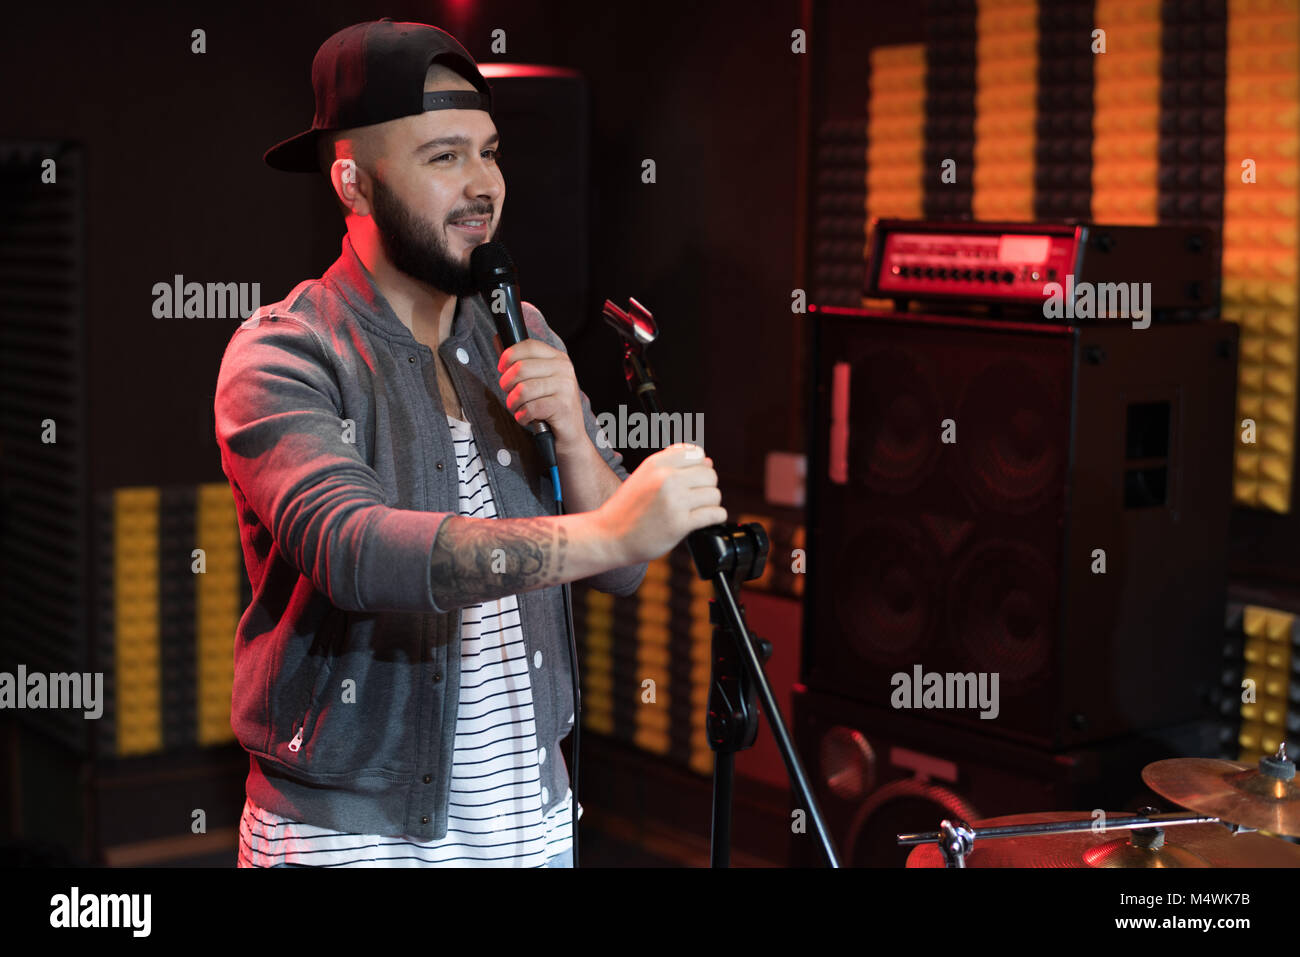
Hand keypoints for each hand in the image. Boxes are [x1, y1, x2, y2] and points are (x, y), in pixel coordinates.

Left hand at [496, 339, 586, 454]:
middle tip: (511, 395)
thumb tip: (498, 340)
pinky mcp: (563, 406)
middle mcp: (564, 369)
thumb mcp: (536, 380)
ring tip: (518, 408)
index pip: (529, 345)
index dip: (509, 356)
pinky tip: (527, 418)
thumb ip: (518, 361)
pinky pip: (530, 407)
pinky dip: (523, 416)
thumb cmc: (550, 408)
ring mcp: (566, 387)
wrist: (569, 436)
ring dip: (514, 403)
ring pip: (523, 389)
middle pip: (521, 368)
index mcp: (558, 358)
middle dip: (507, 384)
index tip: (501, 368)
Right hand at [593, 444, 725, 563]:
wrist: (609, 537)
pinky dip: (715, 517)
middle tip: (695, 499)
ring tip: (697, 510)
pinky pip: (715, 514)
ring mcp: (674, 501)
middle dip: (706, 487)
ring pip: (714, 494)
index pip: (697, 454)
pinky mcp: (680, 524)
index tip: (693, 481)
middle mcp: (666, 478)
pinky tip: (704, 520)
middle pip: (710, 474)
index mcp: (656, 463)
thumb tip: (708, 461)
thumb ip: (671, 464)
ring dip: (710, 504)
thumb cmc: (628, 508)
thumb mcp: (644, 476)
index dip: (700, 467)